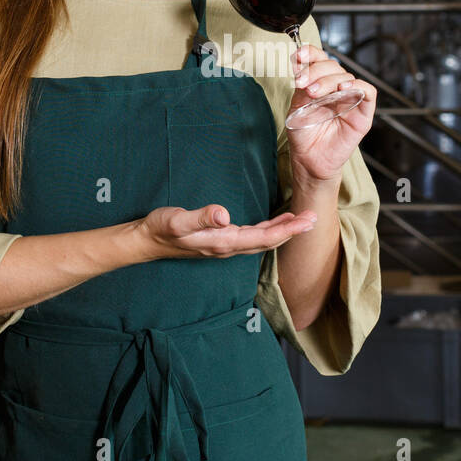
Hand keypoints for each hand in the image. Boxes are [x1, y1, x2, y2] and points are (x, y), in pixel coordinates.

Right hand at [136, 204, 316, 260]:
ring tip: (300, 219)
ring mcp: (225, 245)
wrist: (145, 241)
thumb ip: (201, 218)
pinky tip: (273, 223)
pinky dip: (268, 230)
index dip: (289, 229)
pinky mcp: (220, 240)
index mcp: (224, 241)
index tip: (308, 219)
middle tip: (314, 217)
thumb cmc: (161, 228)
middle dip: (293, 231)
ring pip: (262, 240)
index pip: (264, 238)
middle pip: (269, 242)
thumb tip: (224, 215)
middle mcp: (228, 246)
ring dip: (283, 231)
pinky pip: (252, 238)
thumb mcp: (178, 220)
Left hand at [284, 43, 376, 183]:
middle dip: (316, 71)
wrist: (310, 160)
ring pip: (346, 77)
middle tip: (303, 84)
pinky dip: (358, 86)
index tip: (298, 56)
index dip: (310, 53)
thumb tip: (303, 68)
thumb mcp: (297, 106)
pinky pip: (368, 92)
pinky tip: (343, 88)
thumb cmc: (304, 135)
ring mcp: (351, 98)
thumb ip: (302, 88)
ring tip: (313, 92)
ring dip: (328, 80)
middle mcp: (336, 88)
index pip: (319, 60)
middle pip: (332, 66)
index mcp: (320, 82)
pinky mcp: (363, 112)